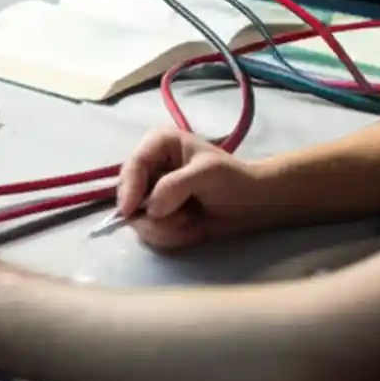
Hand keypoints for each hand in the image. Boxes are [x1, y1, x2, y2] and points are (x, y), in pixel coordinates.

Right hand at [117, 127, 277, 250]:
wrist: (251, 205)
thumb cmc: (233, 180)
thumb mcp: (207, 174)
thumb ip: (175, 186)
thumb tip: (152, 208)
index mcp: (159, 145)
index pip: (132, 166)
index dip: (129, 189)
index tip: (131, 211)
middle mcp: (150, 168)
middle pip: (128, 196)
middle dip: (154, 214)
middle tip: (184, 216)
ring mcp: (152, 194)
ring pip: (138, 219)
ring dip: (167, 227)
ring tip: (192, 220)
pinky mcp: (158, 217)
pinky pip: (150, 232)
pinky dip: (171, 235)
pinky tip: (192, 228)